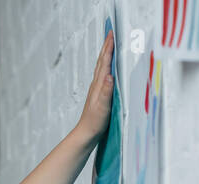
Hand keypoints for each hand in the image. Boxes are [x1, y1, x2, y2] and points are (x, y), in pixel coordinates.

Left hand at [74, 29, 114, 145]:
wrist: (86, 134)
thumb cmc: (94, 122)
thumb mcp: (103, 107)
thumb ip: (106, 92)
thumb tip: (109, 76)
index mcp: (99, 85)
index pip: (105, 62)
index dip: (109, 48)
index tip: (112, 35)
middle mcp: (96, 85)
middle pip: (101, 61)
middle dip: (106, 47)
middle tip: (110, 34)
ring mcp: (96, 90)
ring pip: (101, 68)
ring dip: (105, 55)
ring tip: (109, 47)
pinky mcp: (98, 95)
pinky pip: (102, 76)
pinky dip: (105, 68)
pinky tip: (107, 70)